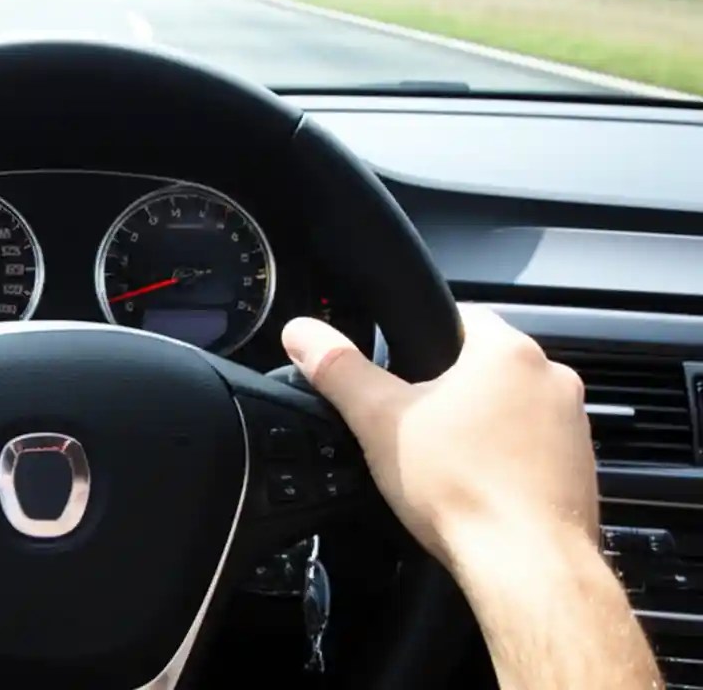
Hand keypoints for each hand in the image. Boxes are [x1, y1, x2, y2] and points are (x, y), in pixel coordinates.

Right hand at [281, 305, 597, 567]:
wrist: (525, 567)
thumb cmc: (459, 489)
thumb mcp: (378, 420)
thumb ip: (337, 369)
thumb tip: (301, 332)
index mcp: (508, 351)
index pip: (460, 317)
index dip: (420, 340)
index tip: (398, 373)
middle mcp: (553, 379)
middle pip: (486, 368)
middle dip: (449, 393)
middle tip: (413, 427)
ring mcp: (575, 426)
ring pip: (513, 411)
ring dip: (482, 428)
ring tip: (444, 465)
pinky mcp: (582, 470)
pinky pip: (535, 452)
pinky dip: (507, 465)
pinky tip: (478, 492)